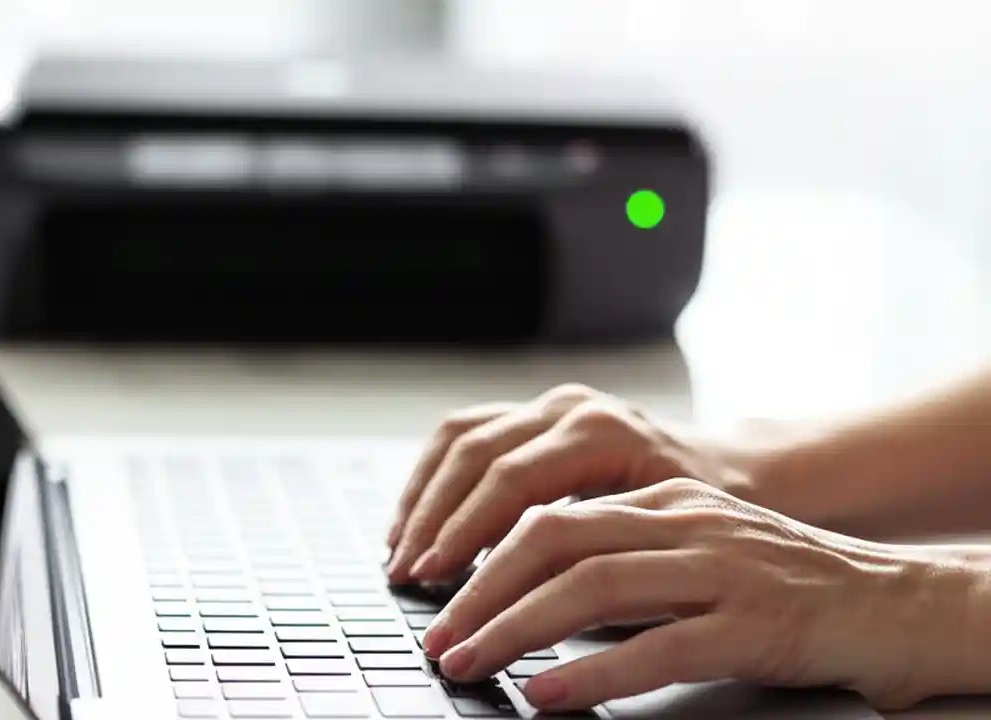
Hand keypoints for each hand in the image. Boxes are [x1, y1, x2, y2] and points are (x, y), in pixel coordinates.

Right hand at [386, 384, 772, 583]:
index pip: (512, 479)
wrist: (739, 472)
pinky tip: (416, 522)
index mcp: (604, 432)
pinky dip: (433, 480)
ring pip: (459, 438)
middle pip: (476, 456)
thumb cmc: (715, 514)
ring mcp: (549, 406)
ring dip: (422, 498)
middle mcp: (571, 408)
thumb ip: (598, 566)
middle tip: (406, 575)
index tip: (435, 576)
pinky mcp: (534, 416)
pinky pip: (466, 436)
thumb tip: (530, 613)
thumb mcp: (665, 541)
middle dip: (433, 521)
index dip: (465, 531)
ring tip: (399, 553)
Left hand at [422, 478, 990, 711]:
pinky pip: (656, 647)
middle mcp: (683, 523)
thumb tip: (528, 593)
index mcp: (662, 500)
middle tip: (436, 633)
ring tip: (468, 662)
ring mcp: (719, 570)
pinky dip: (590, 673)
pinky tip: (548, 695)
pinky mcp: (752, 625)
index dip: (481, 551)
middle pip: (553, 540)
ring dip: (514, 629)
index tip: (437, 588)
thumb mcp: (692, 549)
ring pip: (591, 588)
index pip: (548, 513)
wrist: (892, 600)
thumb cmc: (780, 584)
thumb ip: (621, 555)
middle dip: (479, 589)